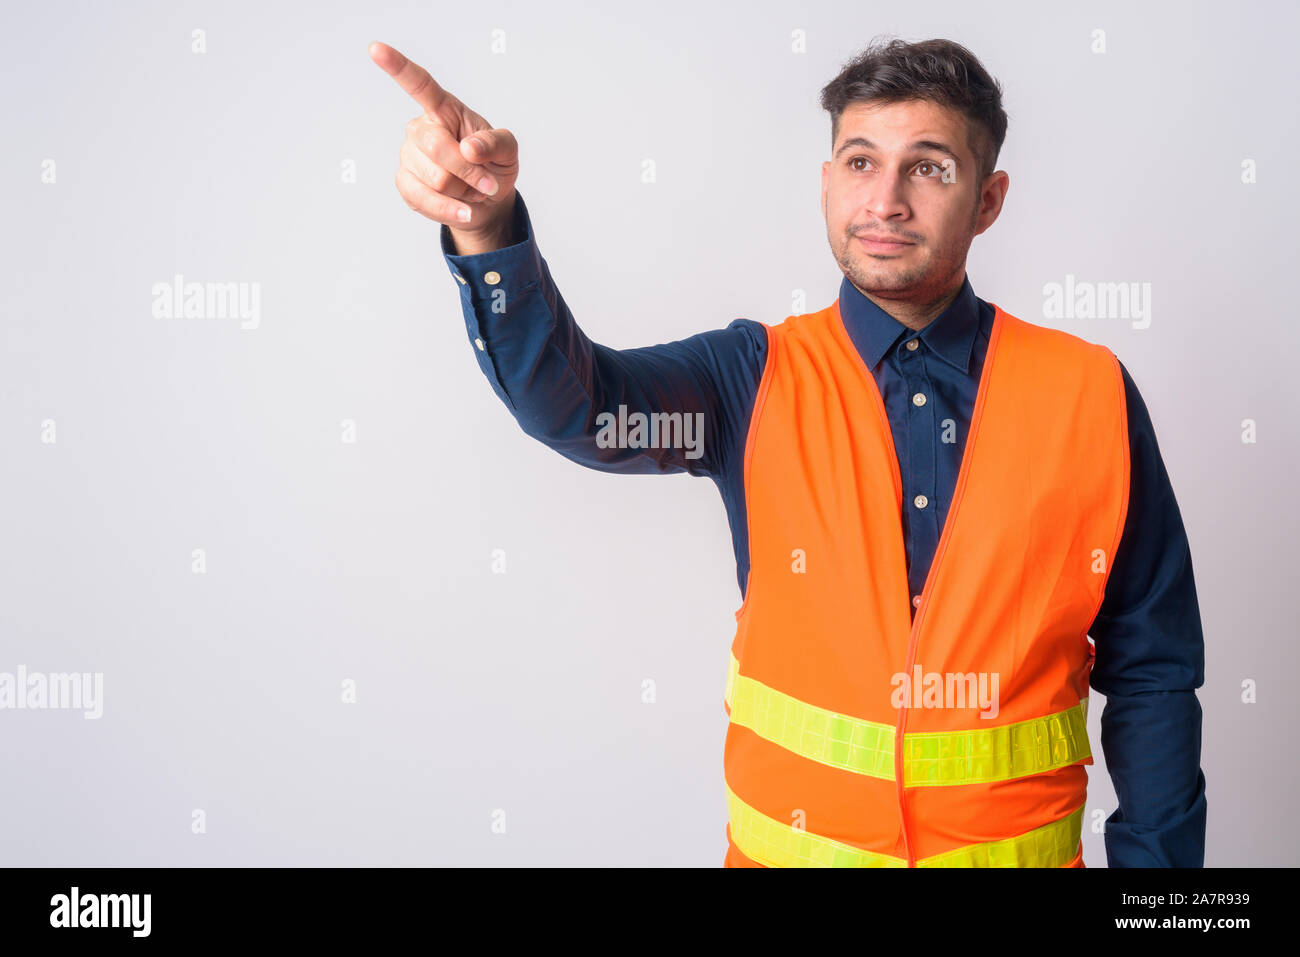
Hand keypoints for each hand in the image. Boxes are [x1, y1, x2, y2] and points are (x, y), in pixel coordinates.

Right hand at [369, 41, 518, 240]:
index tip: (375, 49)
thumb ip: (495, 143)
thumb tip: (470, 148)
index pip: (419, 84)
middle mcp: (420, 128)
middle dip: (469, 171)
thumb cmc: (493, 165)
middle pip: (436, 147)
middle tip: (487, 182)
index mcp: (444, 109)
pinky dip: (451, 209)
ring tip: (472, 189)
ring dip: (464, 192)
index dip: (397, 67)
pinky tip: (463, 208)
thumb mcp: (508, 150)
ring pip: (436, 180)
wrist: (486, 200)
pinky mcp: (405, 183)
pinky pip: (425, 200)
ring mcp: (409, 156)